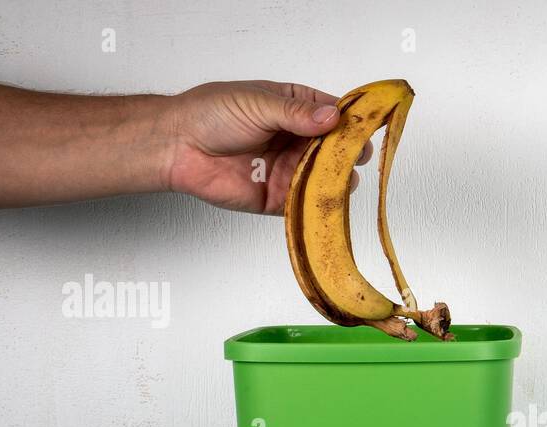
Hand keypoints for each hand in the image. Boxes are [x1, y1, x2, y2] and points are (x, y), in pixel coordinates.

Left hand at [163, 80, 372, 214]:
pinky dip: (318, 204)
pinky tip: (326, 199)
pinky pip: (306, 203)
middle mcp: (296, 139)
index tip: (368, 127)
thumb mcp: (258, 103)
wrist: (178, 146)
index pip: (334, 114)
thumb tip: (333, 117)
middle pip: (336, 149)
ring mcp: (290, 169)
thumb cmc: (212, 114)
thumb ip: (297, 113)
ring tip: (340, 177)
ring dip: (337, 179)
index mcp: (294, 108)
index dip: (353, 121)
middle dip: (348, 154)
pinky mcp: (279, 197)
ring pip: (326, 178)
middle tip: (356, 156)